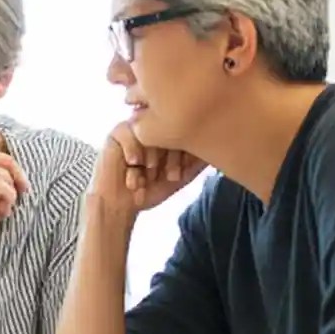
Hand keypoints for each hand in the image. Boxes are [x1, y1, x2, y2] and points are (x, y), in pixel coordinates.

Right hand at [0, 146, 29, 228]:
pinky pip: (9, 192)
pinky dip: (8, 203)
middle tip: (24, 190)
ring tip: (5, 210)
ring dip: (11, 196)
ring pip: (9, 180)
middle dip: (18, 177)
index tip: (12, 180)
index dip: (6, 169)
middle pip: (9, 162)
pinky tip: (2, 213)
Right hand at [91, 123, 205, 212]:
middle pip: (170, 129)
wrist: (120, 204)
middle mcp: (155, 129)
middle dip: (170, 156)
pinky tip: (132, 165)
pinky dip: (133, 151)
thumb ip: (197, 163)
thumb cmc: (149, 190)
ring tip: (147, 175)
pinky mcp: (116, 133)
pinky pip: (129, 133)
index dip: (184, 154)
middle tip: (168, 176)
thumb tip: (218, 146)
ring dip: (151, 156)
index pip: (186, 132)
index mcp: (171, 135)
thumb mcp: (180, 177)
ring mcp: (136, 129)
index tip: (176, 176)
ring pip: (151, 131)